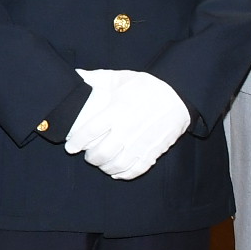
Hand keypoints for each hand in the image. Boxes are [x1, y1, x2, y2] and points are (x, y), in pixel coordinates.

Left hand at [64, 69, 191, 179]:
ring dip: (105, 167)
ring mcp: (141, 143)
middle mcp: (127, 130)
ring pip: (116, 165)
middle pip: (101, 154)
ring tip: (101, 163)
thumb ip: (97, 78)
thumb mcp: (121, 77)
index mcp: (117, 111)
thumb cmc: (147, 86)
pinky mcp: (153, 152)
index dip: (76, 143)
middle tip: (88, 156)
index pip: (89, 132)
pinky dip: (123, 174)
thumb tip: (77, 75)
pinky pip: (135, 170)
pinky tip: (116, 172)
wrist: (179, 96)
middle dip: (90, 158)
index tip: (71, 147)